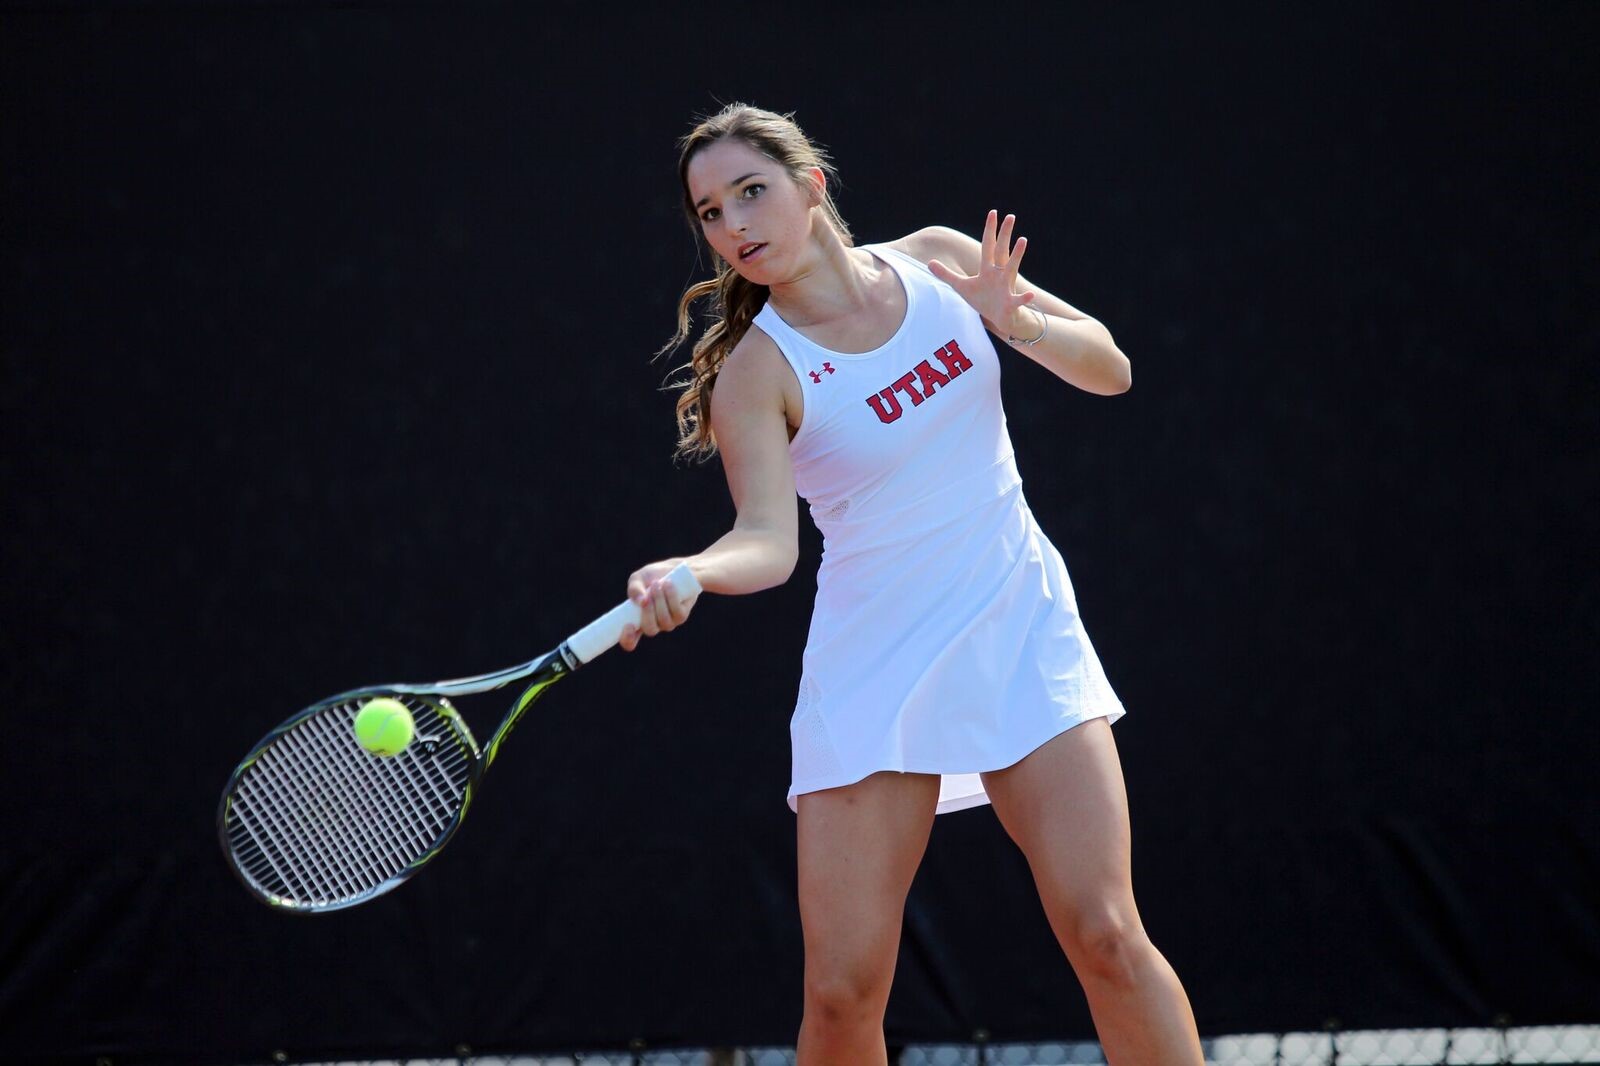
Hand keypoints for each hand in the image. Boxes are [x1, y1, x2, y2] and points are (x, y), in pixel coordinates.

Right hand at [620, 558, 699, 651]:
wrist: (675, 569)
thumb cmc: (653, 576)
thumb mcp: (638, 579)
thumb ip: (634, 589)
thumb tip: (640, 601)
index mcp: (636, 620)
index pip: (629, 641)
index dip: (627, 639)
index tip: (628, 625)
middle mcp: (652, 625)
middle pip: (649, 630)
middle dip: (648, 612)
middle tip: (647, 594)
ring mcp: (667, 622)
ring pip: (664, 620)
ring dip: (660, 601)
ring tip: (658, 584)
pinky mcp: (681, 616)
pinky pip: (677, 612)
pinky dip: (671, 597)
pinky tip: (668, 585)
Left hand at [927, 209, 1038, 339]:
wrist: (998, 318)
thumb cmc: (982, 299)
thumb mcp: (962, 286)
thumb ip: (946, 274)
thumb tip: (929, 262)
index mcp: (987, 269)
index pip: (988, 245)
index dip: (989, 230)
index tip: (993, 213)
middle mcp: (999, 274)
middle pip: (1002, 250)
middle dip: (1005, 234)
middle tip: (1011, 216)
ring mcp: (1006, 287)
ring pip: (1012, 268)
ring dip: (1017, 255)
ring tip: (1023, 240)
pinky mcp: (1010, 303)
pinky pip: (1018, 299)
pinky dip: (1024, 298)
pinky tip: (1030, 294)